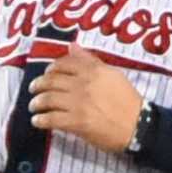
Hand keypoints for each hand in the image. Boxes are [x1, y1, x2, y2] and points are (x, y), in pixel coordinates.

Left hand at [27, 49, 144, 154]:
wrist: (138, 126)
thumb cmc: (127, 101)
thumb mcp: (112, 74)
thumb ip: (90, 60)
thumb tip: (72, 46)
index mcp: (93, 71)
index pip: (64, 64)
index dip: (51, 68)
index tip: (46, 73)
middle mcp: (83, 84)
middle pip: (52, 81)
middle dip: (38, 85)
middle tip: (33, 90)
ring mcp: (78, 103)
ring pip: (48, 99)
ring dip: (37, 103)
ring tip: (34, 106)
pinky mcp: (76, 122)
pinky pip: (51, 119)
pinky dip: (41, 120)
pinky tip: (37, 122)